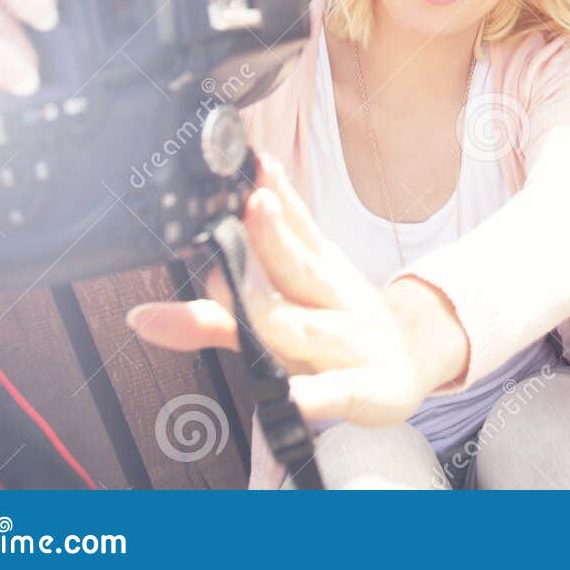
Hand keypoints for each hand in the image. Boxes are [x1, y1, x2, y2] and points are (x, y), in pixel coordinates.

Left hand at [126, 153, 445, 425]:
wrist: (416, 356)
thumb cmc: (340, 324)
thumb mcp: (293, 299)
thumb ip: (224, 302)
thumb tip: (153, 303)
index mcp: (319, 271)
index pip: (297, 228)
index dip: (277, 199)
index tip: (254, 171)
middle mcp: (334, 302)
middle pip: (301, 267)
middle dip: (274, 238)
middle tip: (250, 206)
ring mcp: (351, 346)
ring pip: (307, 328)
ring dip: (272, 312)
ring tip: (233, 291)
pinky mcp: (366, 391)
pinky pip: (336, 394)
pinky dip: (313, 397)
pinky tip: (289, 398)